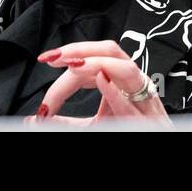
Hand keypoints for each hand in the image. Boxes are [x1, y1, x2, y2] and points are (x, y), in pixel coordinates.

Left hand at [25, 41, 170, 128]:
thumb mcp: (93, 125)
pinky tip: (102, 81)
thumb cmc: (127, 130)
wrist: (157, 140)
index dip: (68, 56)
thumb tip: (34, 120)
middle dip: (80, 50)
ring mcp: (142, 98)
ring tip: (73, 66)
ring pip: (125, 70)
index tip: (45, 61)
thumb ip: (66, 122)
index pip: (92, 60)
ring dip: (97, 64)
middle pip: (111, 52)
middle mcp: (132, 83)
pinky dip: (115, 92)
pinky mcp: (147, 119)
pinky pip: (131, 102)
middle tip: (53, 57)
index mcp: (119, 80)